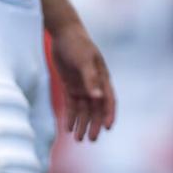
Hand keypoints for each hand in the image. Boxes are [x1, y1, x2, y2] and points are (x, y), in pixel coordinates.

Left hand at [49, 24, 115, 142]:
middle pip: (96, 109)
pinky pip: (71, 105)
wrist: (63, 32)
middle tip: (90, 139)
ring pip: (83, 110)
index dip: (108, 114)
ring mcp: (82, 86)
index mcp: (102, 79)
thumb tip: (98, 97)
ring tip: (78, 139)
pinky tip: (68, 128)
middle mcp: (94, 85)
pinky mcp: (70, 85)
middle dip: (94, 125)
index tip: (107, 128)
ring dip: (81, 124)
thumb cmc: (77, 44)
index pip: (109, 101)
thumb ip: (90, 79)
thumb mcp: (84, 60)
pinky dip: (71, 116)